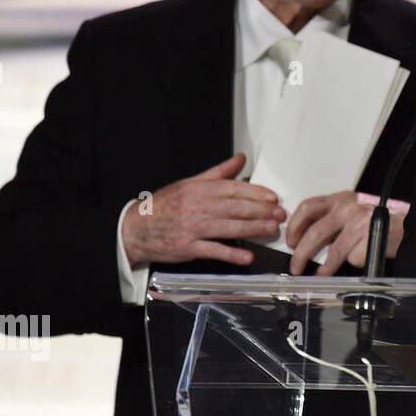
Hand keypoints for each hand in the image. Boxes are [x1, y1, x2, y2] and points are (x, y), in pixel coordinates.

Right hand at [121, 153, 284, 267]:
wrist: (135, 229)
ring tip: (271, 230)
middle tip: (280, 214)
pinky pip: (213, 250)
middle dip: (261, 211)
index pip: (232, 189)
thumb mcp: (189, 183)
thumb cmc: (164, 206)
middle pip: (235, 208)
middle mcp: (197, 207)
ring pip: (229, 228)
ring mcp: (193, 228)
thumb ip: (218, 173)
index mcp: (199, 190)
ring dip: (253, 229)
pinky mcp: (188, 248)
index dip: (255, 193)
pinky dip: (231, 254)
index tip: (273, 197)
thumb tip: (240, 159)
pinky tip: (247, 256)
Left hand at [286, 191, 409, 275]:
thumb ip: (332, 219)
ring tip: (319, 275)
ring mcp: (359, 225)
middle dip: (301, 254)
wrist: (407, 224)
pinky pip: (352, 258)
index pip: (308, 207)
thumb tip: (308, 240)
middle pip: (315, 232)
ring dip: (323, 268)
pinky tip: (356, 262)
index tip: (291, 241)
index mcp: (341, 199)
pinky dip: (351, 264)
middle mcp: (348, 209)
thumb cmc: (379, 218)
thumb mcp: (353, 209)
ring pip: (333, 252)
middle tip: (295, 266)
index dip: (294, 226)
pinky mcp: (370, 240)